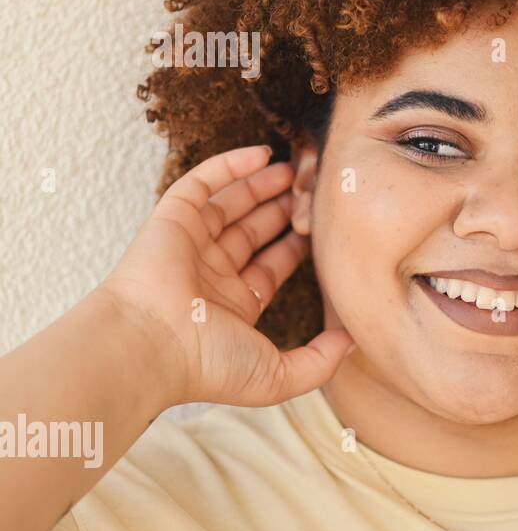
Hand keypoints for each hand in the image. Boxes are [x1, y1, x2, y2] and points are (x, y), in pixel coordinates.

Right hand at [96, 144, 353, 410]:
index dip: (295, 247)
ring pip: (231, 205)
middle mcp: (210, 274)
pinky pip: (202, 184)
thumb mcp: (278, 376)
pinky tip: (261, 154)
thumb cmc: (209, 365)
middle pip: (253, 231)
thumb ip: (321, 361)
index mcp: (232, 306)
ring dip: (262, 185)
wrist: (150, 347)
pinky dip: (229, 166)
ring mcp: (190, 245)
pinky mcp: (173, 219)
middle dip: (283, 211)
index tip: (324, 229)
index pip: (270, 267)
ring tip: (295, 169)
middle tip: (313, 192)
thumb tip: (353, 342)